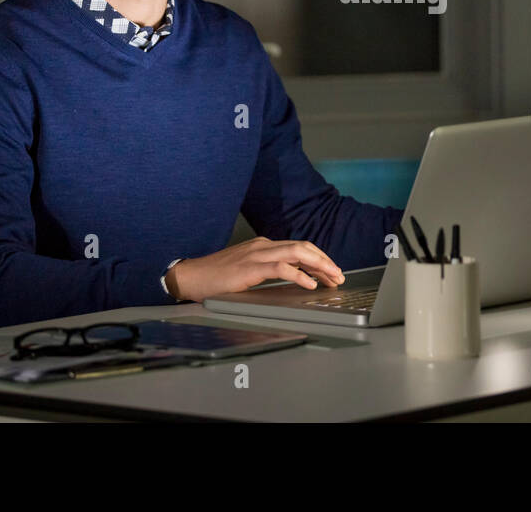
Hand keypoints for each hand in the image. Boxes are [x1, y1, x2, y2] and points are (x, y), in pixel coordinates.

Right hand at [169, 237, 345, 302]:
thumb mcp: (248, 270)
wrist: (191, 277)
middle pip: (303, 247)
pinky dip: (299, 275)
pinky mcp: (251, 267)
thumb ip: (268, 269)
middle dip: (325, 261)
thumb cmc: (216, 277)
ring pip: (297, 253)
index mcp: (264, 246)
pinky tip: (310, 284)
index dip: (319, 258)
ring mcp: (257, 254)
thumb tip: (294, 278)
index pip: (299, 247)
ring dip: (319, 266)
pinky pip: (281, 268)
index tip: (332, 272)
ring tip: (332, 278)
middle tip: (339, 276)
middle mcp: (263, 246)